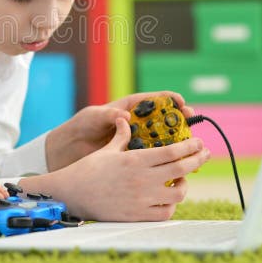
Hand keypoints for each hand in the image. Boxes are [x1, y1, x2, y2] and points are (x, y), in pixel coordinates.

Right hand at [44, 118, 209, 221]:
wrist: (71, 193)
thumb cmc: (87, 169)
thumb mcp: (106, 150)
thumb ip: (121, 136)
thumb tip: (125, 119)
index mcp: (136, 159)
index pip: (172, 151)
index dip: (190, 146)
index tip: (199, 143)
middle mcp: (143, 178)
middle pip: (181, 169)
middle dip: (197, 160)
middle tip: (204, 155)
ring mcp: (142, 198)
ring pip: (178, 194)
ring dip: (184, 184)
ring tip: (183, 178)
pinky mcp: (138, 215)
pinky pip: (165, 213)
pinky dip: (172, 206)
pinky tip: (169, 198)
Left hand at [46, 91, 192, 170]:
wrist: (70, 150)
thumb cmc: (82, 127)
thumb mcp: (93, 117)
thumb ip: (108, 115)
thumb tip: (125, 116)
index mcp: (129, 108)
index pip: (153, 100)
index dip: (169, 99)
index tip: (180, 101)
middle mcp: (137, 124)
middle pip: (164, 119)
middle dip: (179, 118)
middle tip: (191, 119)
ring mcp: (137, 141)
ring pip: (163, 139)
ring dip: (177, 141)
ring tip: (190, 142)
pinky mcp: (135, 158)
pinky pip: (154, 157)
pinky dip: (165, 160)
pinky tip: (176, 163)